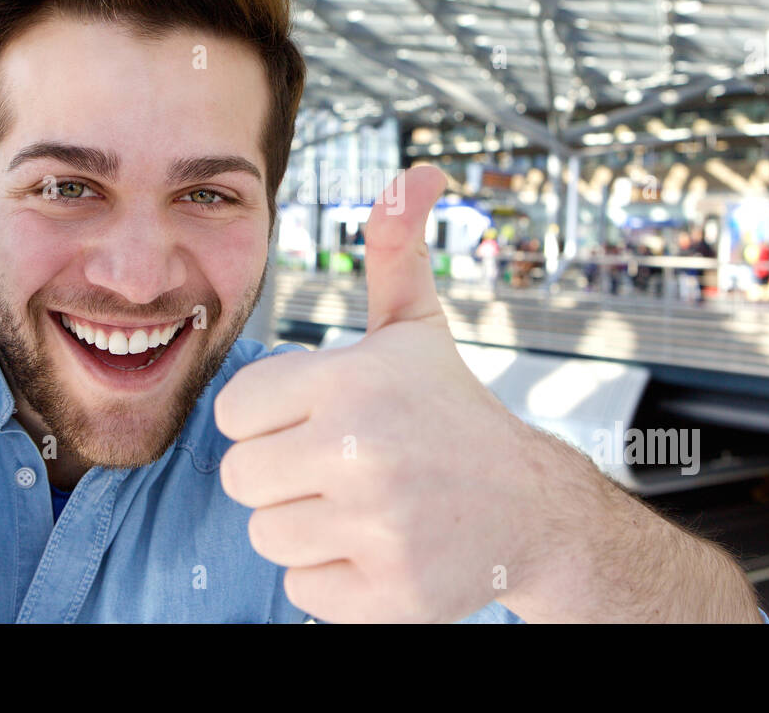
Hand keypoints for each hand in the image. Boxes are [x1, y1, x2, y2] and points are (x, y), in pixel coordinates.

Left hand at [216, 165, 545, 622]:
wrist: (534, 507)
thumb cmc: (452, 411)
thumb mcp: (418, 327)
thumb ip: (395, 250)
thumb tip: (416, 173)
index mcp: (354, 381)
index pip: (235, 413)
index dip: (269, 418)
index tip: (315, 418)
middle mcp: (363, 452)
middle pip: (241, 479)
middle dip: (281, 473)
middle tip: (339, 465)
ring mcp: (379, 529)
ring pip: (268, 537)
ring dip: (307, 524)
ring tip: (363, 503)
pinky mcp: (390, 595)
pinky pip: (303, 590)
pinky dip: (333, 576)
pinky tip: (379, 545)